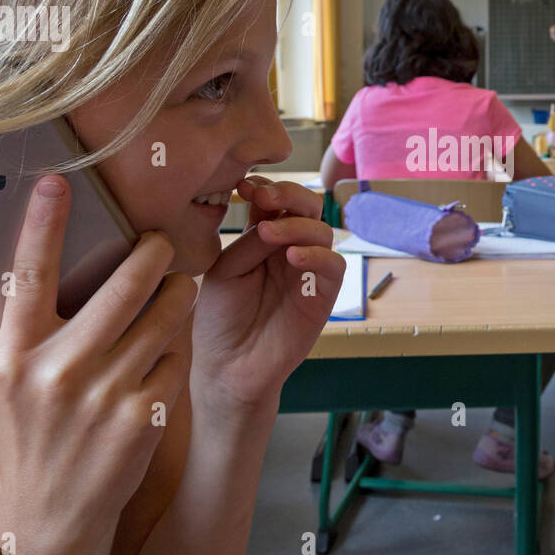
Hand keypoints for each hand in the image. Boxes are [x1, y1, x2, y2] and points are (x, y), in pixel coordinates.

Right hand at [0, 176, 194, 554]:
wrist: (53, 517)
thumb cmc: (15, 451)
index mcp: (18, 357)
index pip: (30, 275)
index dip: (44, 225)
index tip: (58, 184)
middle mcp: (63, 369)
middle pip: (122, 286)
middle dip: (151, 253)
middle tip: (160, 241)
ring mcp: (109, 393)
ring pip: (163, 316)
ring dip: (177, 294)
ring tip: (177, 287)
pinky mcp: (146, 415)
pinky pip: (176, 359)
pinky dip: (178, 347)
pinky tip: (171, 347)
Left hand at [190, 176, 344, 413]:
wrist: (228, 366)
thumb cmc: (220, 318)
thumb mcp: (225, 270)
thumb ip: (251, 241)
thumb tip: (272, 218)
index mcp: (263, 238)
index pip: (276, 201)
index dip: (266, 188)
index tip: (244, 188)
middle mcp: (289, 249)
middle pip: (307, 206)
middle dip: (288, 195)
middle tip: (264, 199)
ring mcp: (308, 271)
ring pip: (322, 230)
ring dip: (297, 225)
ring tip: (270, 235)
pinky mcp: (323, 295)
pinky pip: (334, 265)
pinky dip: (317, 255)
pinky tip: (292, 258)